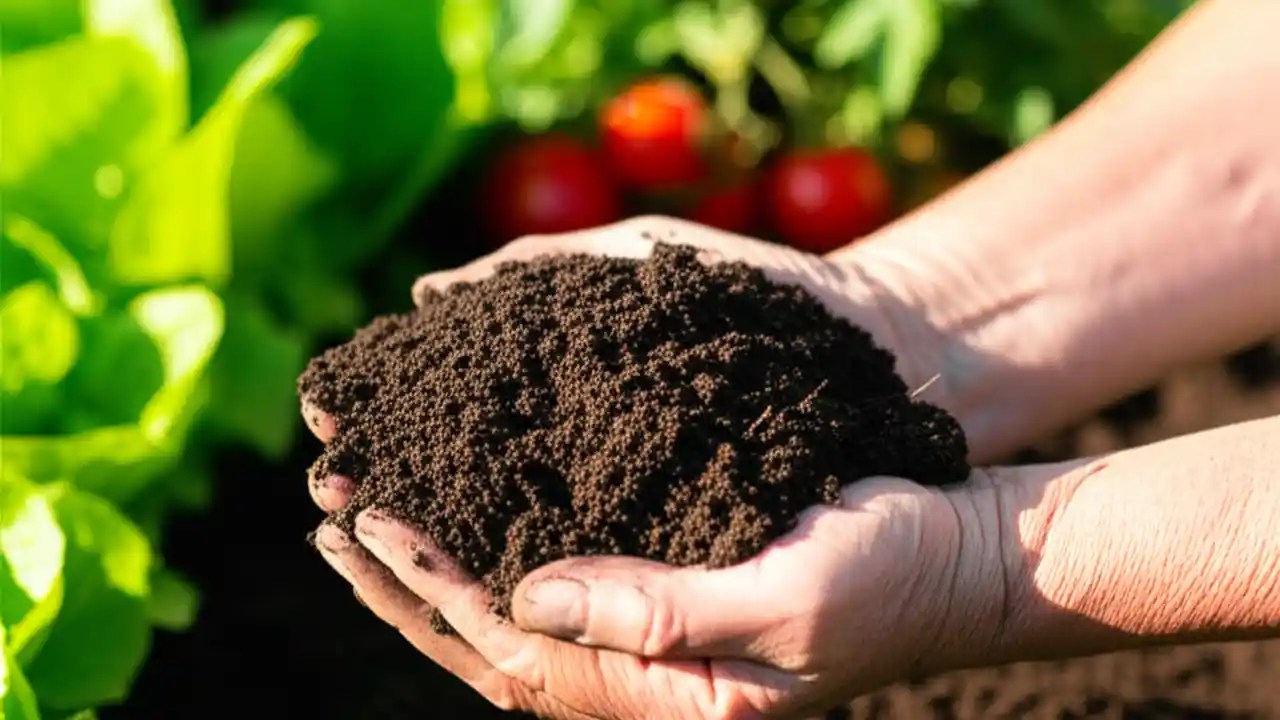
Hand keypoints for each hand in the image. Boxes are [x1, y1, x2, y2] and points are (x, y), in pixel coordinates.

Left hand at [299, 216, 1004, 716]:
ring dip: (436, 561)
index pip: (516, 648)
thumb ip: (658, 610)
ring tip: (361, 505)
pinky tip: (461, 500)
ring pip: (513, 609)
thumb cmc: (888, 578)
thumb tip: (524, 596)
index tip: (366, 516)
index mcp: (667, 700)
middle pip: (491, 638)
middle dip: (405, 578)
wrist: (957, 558)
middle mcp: (645, 680)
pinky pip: (559, 575)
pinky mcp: (666, 589)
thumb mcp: (785, 600)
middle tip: (328, 508)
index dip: (434, 584)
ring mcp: (652, 638)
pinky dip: (496, 539)